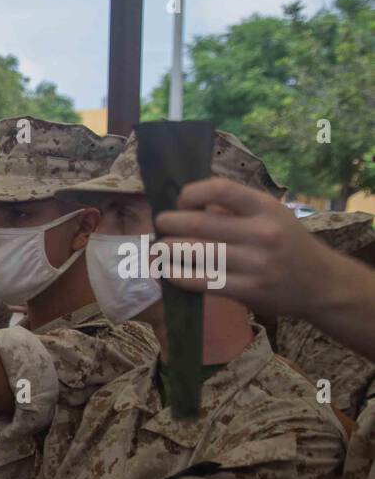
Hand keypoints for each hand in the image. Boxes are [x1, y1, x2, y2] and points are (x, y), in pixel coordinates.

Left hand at [155, 177, 336, 320]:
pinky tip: (169, 270)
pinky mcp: (248, 289)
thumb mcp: (272, 215)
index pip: (220, 189)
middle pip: (200, 223)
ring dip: (169, 250)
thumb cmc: (287, 243)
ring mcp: (255, 263)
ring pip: (197, 253)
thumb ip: (236, 208)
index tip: (181, 200)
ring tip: (158, 248)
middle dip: (170, 223)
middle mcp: (262, 232)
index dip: (192, 192)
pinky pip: (201, 281)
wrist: (321, 283)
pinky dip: (178, 275)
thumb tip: (188, 204)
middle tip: (160, 224)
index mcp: (266, 207)